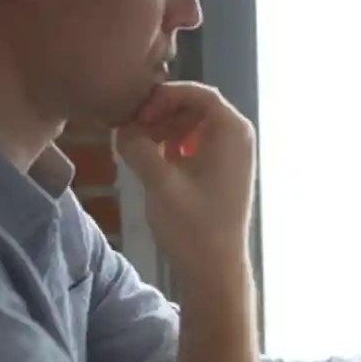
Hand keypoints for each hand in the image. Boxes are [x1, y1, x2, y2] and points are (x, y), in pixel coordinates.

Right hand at [115, 83, 256, 283]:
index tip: (138, 116)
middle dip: (161, 113)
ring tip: (137, 149)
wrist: (214, 269)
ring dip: (163, 129)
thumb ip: (137, 145)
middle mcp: (239, 137)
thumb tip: (121, 126)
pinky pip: (194, 143)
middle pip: (194, 105)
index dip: (164, 97)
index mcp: (233, 131)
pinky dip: (172, 145)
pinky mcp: (222, 171)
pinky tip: (150, 161)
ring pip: (192, 124)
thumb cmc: (192, 227)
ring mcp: (232, 154)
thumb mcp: (159, 182)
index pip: (198, 92)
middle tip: (132, 133)